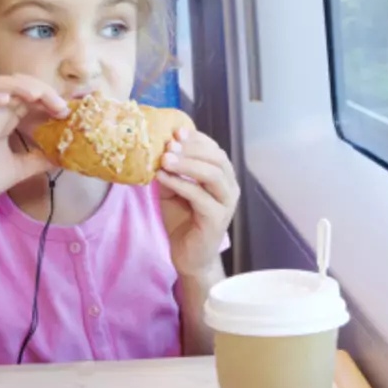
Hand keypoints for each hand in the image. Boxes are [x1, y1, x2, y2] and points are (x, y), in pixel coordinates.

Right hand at [0, 75, 68, 215]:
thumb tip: (64, 158)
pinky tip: (5, 100)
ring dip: (15, 85)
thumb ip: (40, 160)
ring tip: (34, 95)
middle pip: (14, 83)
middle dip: (38, 87)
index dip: (48, 96)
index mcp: (5, 118)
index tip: (66, 111)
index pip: (27, 94)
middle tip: (59, 104)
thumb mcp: (21, 168)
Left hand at [156, 127, 238, 277]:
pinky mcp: (216, 218)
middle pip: (216, 158)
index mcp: (222, 176)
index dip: (196, 139)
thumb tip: (158, 149)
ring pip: (212, 174)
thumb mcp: (172, 190)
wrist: (189, 256)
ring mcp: (226, 203)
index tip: (176, 131)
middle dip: (191, 148)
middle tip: (168, 146)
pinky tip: (163, 177)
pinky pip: (199, 195)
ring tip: (164, 159)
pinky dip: (180, 183)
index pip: (214, 149)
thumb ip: (170, 172)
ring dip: (187, 163)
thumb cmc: (183, 221)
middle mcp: (229, 187)